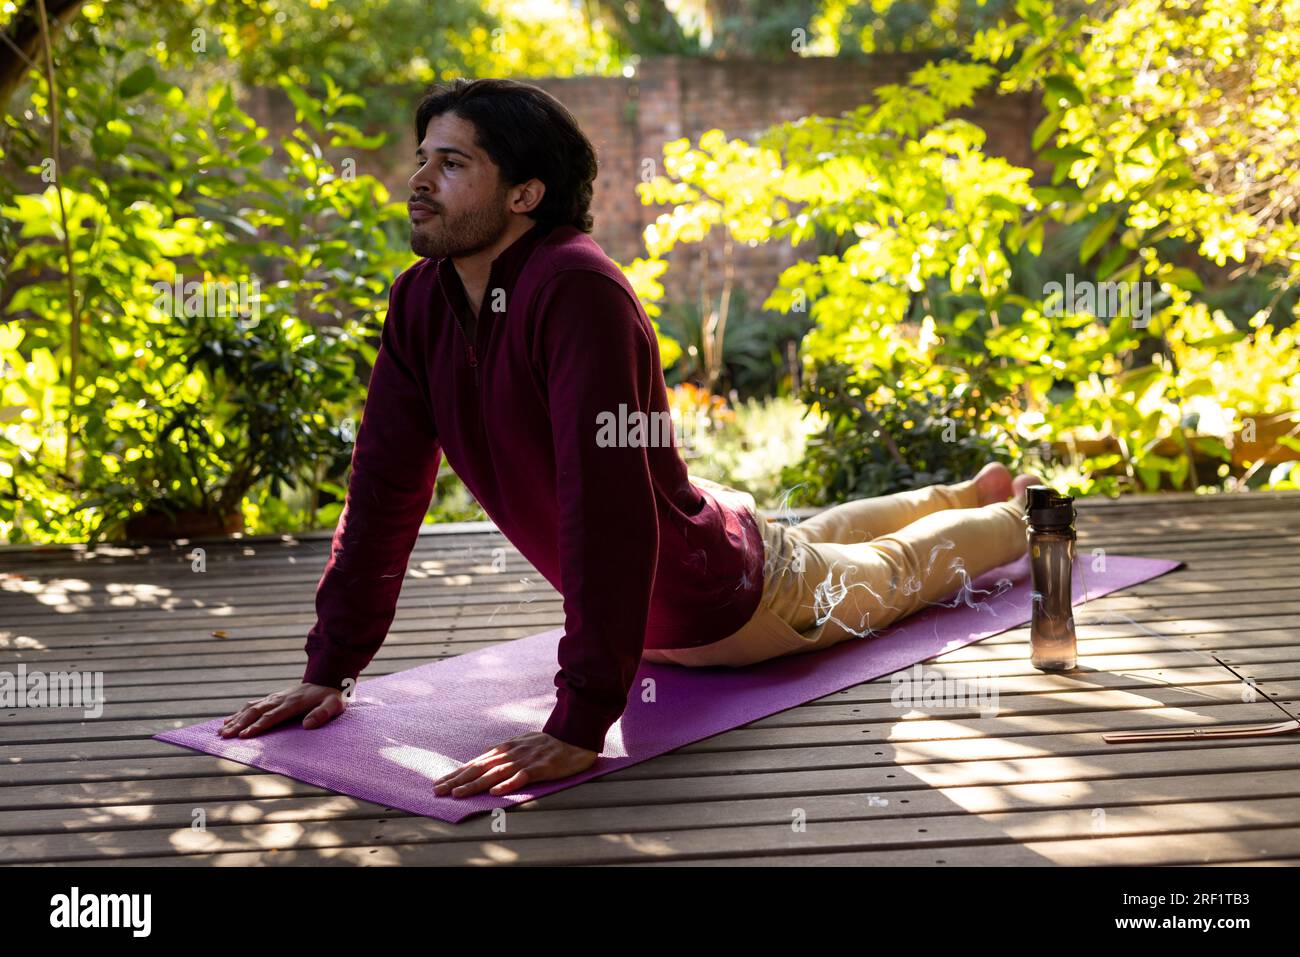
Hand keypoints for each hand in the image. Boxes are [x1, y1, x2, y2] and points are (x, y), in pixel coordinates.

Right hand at [219, 682, 349, 737]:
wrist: (327, 678)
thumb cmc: (331, 696)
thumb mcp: (334, 705)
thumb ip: (323, 714)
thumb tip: (308, 725)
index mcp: (293, 703)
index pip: (272, 716)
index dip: (258, 726)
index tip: (244, 736)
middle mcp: (280, 699)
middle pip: (256, 712)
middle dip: (239, 724)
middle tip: (224, 736)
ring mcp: (275, 697)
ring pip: (251, 708)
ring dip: (236, 719)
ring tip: (221, 731)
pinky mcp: (273, 698)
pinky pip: (253, 704)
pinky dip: (239, 712)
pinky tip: (229, 720)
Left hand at [433, 732, 597, 797]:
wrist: (575, 736)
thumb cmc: (547, 743)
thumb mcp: (521, 742)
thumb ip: (502, 749)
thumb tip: (483, 753)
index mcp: (504, 749)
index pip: (475, 763)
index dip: (456, 774)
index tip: (438, 784)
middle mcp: (510, 753)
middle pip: (480, 768)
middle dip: (457, 780)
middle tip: (438, 791)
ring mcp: (525, 760)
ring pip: (496, 774)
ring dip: (476, 784)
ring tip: (458, 793)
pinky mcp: (540, 767)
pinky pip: (522, 777)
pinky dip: (508, 784)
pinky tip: (496, 792)